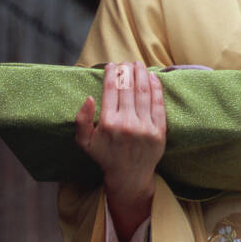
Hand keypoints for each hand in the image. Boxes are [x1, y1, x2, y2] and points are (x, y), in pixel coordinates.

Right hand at [74, 61, 166, 231]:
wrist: (129, 177)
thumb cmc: (106, 157)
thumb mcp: (85, 142)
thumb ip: (81, 120)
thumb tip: (88, 98)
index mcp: (108, 124)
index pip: (110, 89)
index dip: (111, 73)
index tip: (112, 65)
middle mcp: (127, 124)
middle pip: (127, 86)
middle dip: (126, 70)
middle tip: (125, 63)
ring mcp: (144, 128)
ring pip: (143, 91)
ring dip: (141, 73)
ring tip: (138, 65)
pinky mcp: (159, 132)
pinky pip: (158, 103)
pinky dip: (156, 87)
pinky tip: (152, 77)